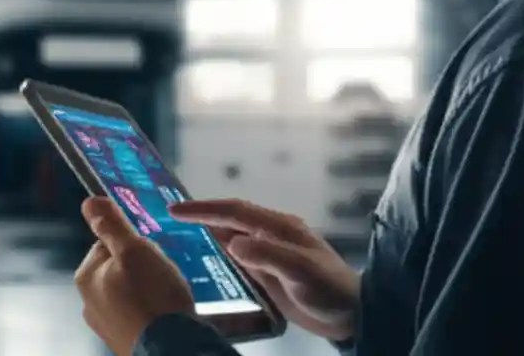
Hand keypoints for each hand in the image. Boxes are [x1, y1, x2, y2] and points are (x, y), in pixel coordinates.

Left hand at [76, 197, 195, 355]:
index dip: (134, 244)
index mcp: (86, 277)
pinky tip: (166, 314)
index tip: (150, 255)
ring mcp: (107, 326)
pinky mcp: (126, 340)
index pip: (109, 243)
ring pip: (132, 292)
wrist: (173, 349)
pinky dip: (153, 312)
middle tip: (162, 276)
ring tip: (167, 296)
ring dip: (149, 290)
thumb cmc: (153, 299)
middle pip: (120, 268)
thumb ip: (111, 225)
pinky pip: (140, 315)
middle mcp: (89, 303)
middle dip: (143, 268)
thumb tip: (89, 202)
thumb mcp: (134, 250)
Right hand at [170, 199, 359, 342]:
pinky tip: (207, 256)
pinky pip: (239, 254)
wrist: (352, 314)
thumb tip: (232, 242)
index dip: (205, 210)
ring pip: (233, 234)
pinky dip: (220, 249)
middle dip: (202, 214)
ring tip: (179, 231)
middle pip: (231, 218)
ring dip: (208, 229)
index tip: (176, 211)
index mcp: (279, 228)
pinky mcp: (270, 270)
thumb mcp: (300, 272)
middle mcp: (272, 234)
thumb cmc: (328, 290)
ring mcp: (270, 252)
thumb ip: (268, 256)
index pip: (235, 212)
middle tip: (170, 216)